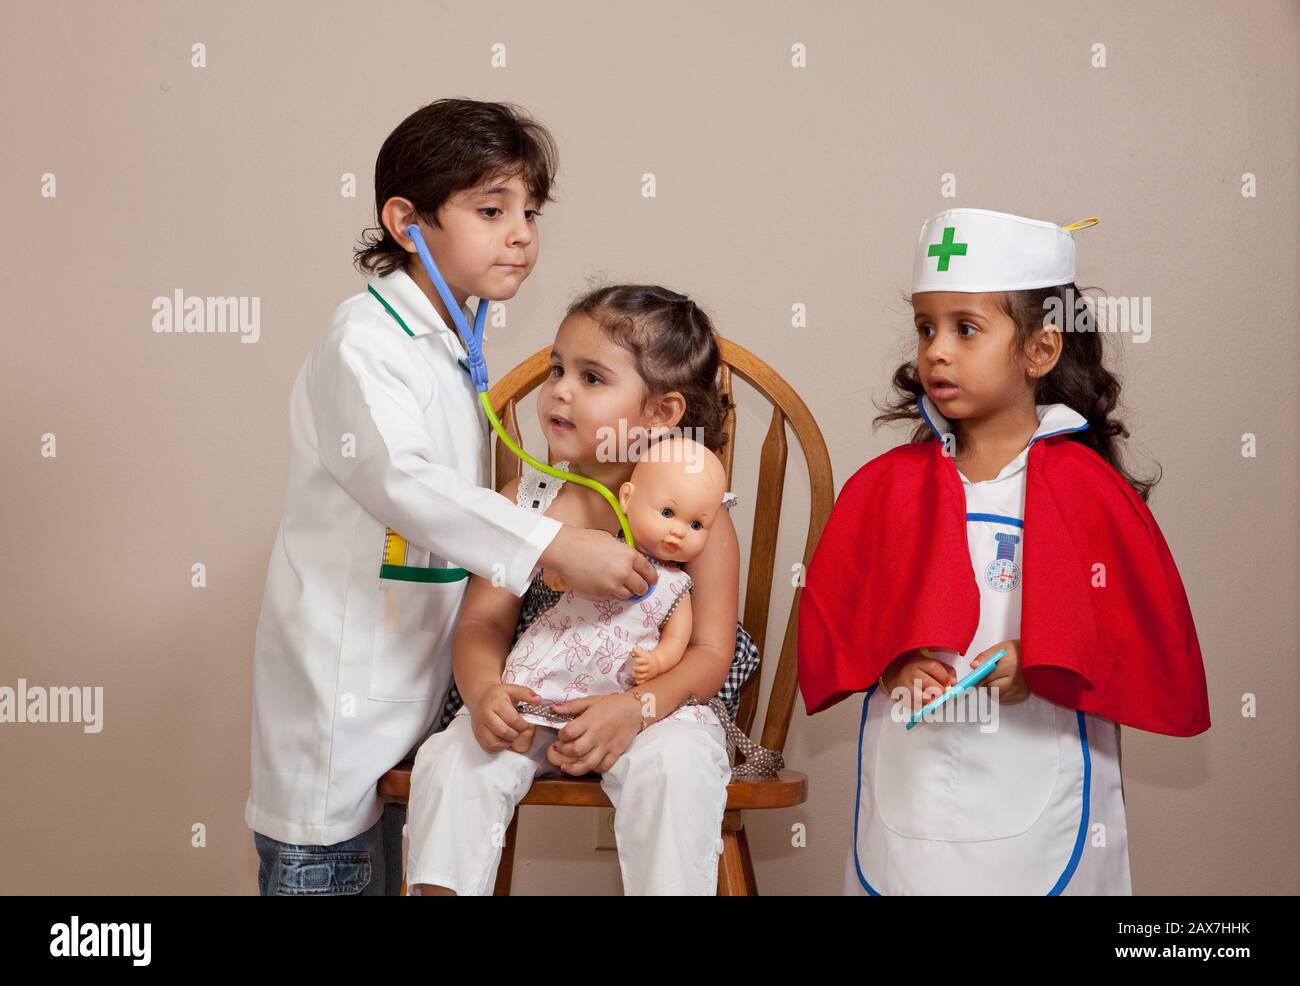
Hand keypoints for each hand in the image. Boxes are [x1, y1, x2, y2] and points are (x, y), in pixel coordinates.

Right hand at [467, 683, 541, 753]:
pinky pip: (490, 747)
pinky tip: (503, 738)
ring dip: (508, 741)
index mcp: (495, 702)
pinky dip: (499, 746)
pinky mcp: (477, 735)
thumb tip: (538, 699)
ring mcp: (480, 726)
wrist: (480, 697)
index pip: (513, 720)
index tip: (525, 723)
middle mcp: (485, 715)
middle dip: (516, 734)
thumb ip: (526, 693)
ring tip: (512, 733)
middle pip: (505, 732)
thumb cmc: (497, 695)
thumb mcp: (512, 689)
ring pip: (496, 742)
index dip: (523, 725)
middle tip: (518, 729)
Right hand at [539, 526, 657, 600]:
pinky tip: (604, 584)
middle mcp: (624, 572)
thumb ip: (625, 554)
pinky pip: (612, 597)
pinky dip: (611, 593)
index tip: (652, 581)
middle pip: (642, 587)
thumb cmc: (585, 542)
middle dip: (641, 587)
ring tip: (618, 584)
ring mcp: (613, 585)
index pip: (649, 571)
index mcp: (629, 556)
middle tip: (638, 586)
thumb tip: (632, 563)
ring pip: (628, 595)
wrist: (565, 551)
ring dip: (626, 591)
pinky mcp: (601, 594)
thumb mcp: (612, 541)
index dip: (651, 578)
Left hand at [546, 692, 642, 774]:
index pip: (569, 732)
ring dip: (574, 768)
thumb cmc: (612, 704)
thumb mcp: (591, 700)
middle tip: (559, 748)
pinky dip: (593, 769)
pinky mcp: (616, 753)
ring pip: (588, 764)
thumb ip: (572, 705)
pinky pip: (603, 767)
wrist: (636, 709)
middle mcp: (597, 735)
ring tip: (565, 766)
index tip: (560, 735)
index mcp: (590, 720)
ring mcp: (607, 746)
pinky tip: (587, 765)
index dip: (560, 735)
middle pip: (576, 750)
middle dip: (563, 751)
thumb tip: (554, 709)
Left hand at [631, 645, 661, 683]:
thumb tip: (632, 652)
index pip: (641, 660)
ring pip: (642, 676)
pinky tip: (636, 679)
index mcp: (647, 660)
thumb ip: (636, 651)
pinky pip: (643, 682)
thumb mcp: (644, 652)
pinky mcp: (647, 678)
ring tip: (633, 673)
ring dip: (636, 675)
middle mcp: (648, 667)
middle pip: (642, 669)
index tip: (634, 659)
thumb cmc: (648, 657)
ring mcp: (648, 673)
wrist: (658, 663)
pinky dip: (639, 681)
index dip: (637, 660)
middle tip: (633, 668)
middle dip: (636, 669)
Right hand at [880, 648, 955, 711]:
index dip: (946, 678)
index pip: (936, 669)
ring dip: (931, 700)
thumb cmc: (914, 667)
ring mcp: (905, 687)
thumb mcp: (928, 662)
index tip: (949, 682)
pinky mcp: (901, 698)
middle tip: (941, 691)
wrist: (892, 672)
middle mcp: (911, 674)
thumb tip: (954, 681)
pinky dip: (922, 706)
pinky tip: (923, 701)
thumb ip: (944, 669)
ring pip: (925, 699)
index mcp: (919, 662)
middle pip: (933, 687)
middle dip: (941, 691)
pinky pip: (916, 707)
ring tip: (931, 696)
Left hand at [971, 639, 1030, 704]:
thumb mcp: (1001, 648)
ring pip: (996, 695)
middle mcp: (1015, 681)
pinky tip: (1005, 683)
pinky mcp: (1021, 697)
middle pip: (991, 688)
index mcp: (1009, 666)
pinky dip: (1000, 693)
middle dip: (986, 682)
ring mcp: (1019, 691)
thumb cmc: (1020, 652)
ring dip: (993, 688)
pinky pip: (1003, 700)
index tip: (969, 680)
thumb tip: (974, 666)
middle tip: (991, 674)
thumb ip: (985, 657)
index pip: (986, 677)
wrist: (1037, 659)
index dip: (977, 677)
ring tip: (1000, 677)